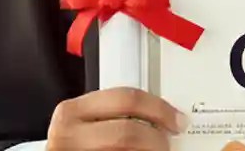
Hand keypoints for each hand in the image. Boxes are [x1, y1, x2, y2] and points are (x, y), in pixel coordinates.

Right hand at [48, 87, 187, 150]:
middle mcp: (68, 135)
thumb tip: (158, 117)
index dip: (158, 109)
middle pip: (128, 132)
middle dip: (158, 138)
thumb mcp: (83, 123)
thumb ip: (110, 115)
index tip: (176, 118)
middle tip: (170, 141)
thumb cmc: (71, 145)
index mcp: (70, 112)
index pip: (124, 99)